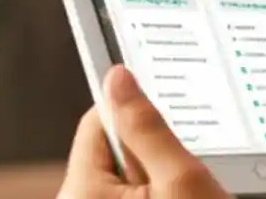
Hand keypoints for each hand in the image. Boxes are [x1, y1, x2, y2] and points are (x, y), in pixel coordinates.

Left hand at [59, 65, 228, 198]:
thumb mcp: (181, 179)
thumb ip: (149, 127)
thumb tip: (119, 78)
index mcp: (83, 191)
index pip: (98, 120)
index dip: (135, 113)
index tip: (163, 113)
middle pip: (113, 148)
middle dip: (151, 152)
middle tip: (180, 175)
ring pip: (126, 172)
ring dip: (157, 176)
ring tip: (183, 197)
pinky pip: (131, 193)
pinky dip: (156, 193)